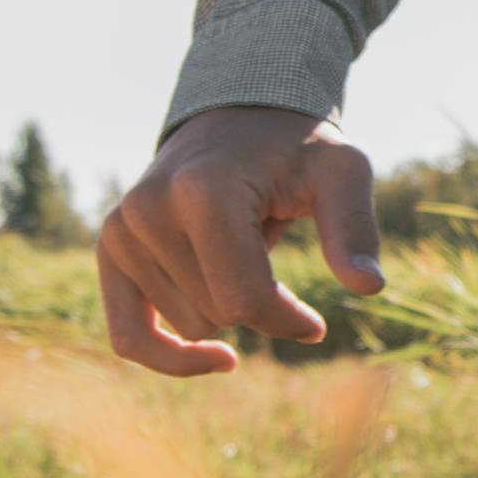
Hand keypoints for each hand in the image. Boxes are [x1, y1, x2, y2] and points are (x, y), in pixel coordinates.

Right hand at [95, 104, 384, 373]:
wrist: (239, 117)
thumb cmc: (297, 150)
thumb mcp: (341, 172)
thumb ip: (353, 226)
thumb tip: (367, 286)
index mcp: (202, 191)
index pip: (244, 300)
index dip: (288, 321)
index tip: (315, 322)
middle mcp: (148, 211)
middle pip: (217, 317)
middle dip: (256, 302)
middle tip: (266, 244)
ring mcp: (121, 231)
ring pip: (189, 328)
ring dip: (223, 302)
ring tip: (234, 243)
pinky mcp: (110, 249)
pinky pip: (129, 338)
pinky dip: (170, 358)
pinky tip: (219, 360)